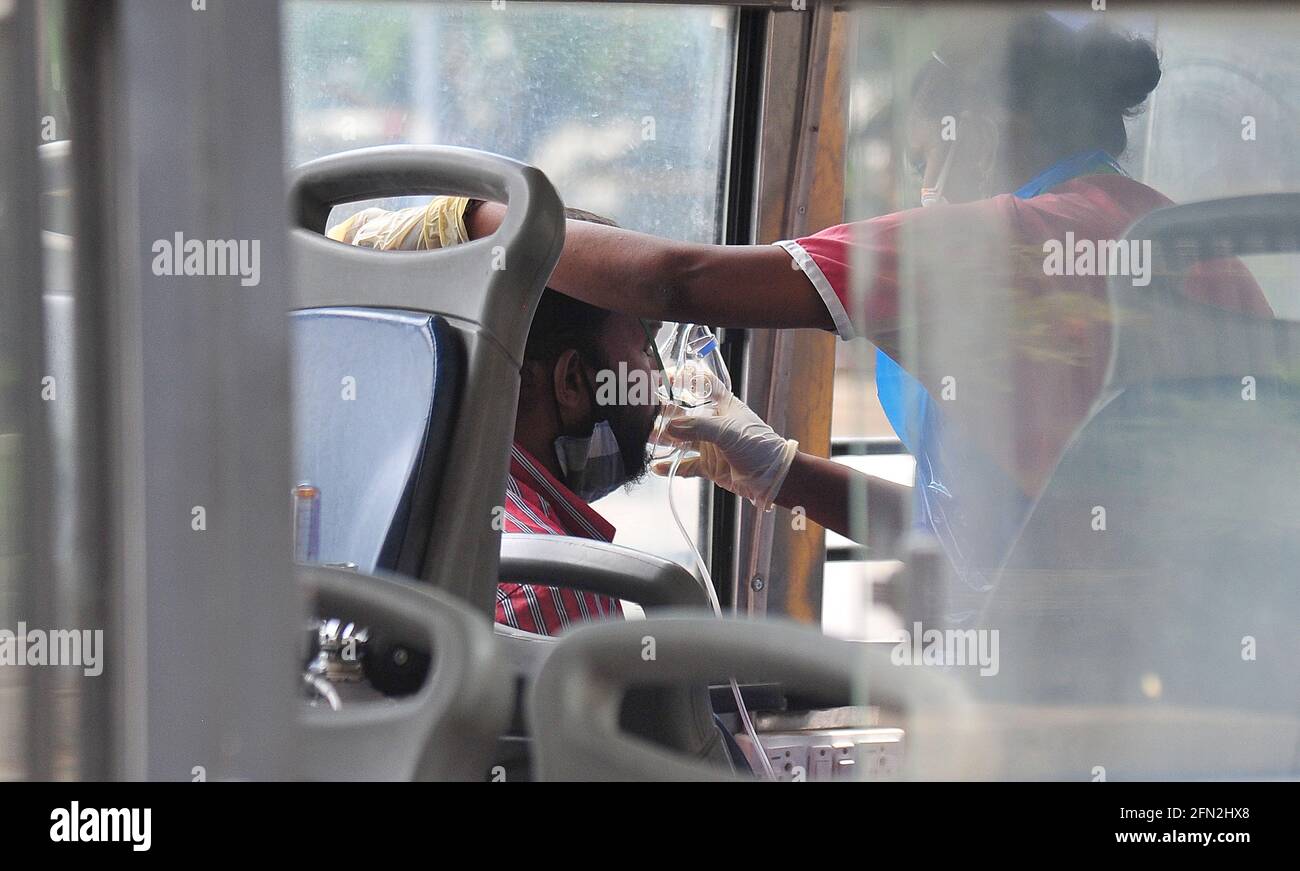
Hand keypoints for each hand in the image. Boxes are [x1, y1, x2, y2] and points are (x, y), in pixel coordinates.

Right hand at [651, 366, 797, 510]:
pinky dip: (672, 466)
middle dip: (665, 413)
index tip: (663, 376)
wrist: (772, 477)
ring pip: (681, 439)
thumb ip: (697, 427)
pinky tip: (657, 467)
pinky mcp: (709, 465)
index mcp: (723, 405)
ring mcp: (711, 444)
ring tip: (645, 438)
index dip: (685, 377)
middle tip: (644, 413)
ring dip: (664, 439)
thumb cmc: (758, 446)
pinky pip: (686, 465)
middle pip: (685, 414)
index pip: (702, 384)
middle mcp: (714, 422)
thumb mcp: (727, 431)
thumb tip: (669, 427)